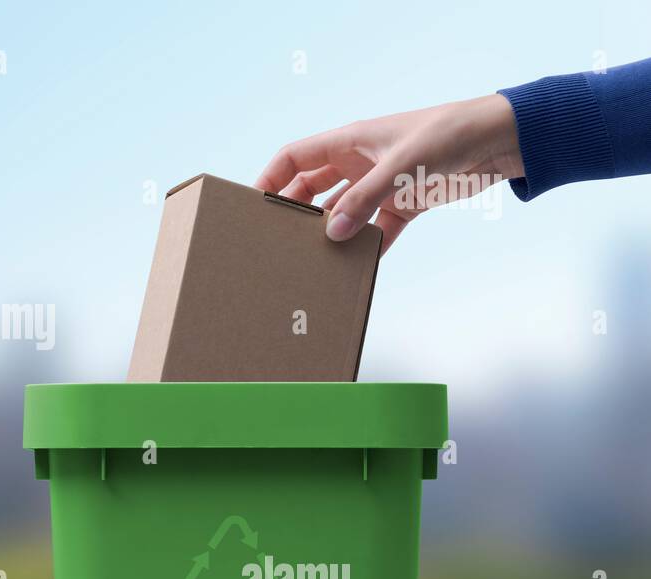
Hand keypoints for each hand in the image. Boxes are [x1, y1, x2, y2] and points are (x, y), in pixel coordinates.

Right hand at [254, 94, 522, 253]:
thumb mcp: (400, 167)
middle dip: (295, 211)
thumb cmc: (447, 135)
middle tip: (278, 239)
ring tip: (313, 257)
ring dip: (332, 232)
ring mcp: (382, 184)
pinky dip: (369, 246)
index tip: (253, 206)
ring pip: (343, 211)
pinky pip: (378, 229)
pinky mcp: (407, 202)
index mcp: (349, 141)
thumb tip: (332, 234)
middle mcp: (359, 162)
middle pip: (312, 188)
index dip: (270, 179)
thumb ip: (364, 200)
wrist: (500, 139)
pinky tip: (359, 267)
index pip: (294, 157)